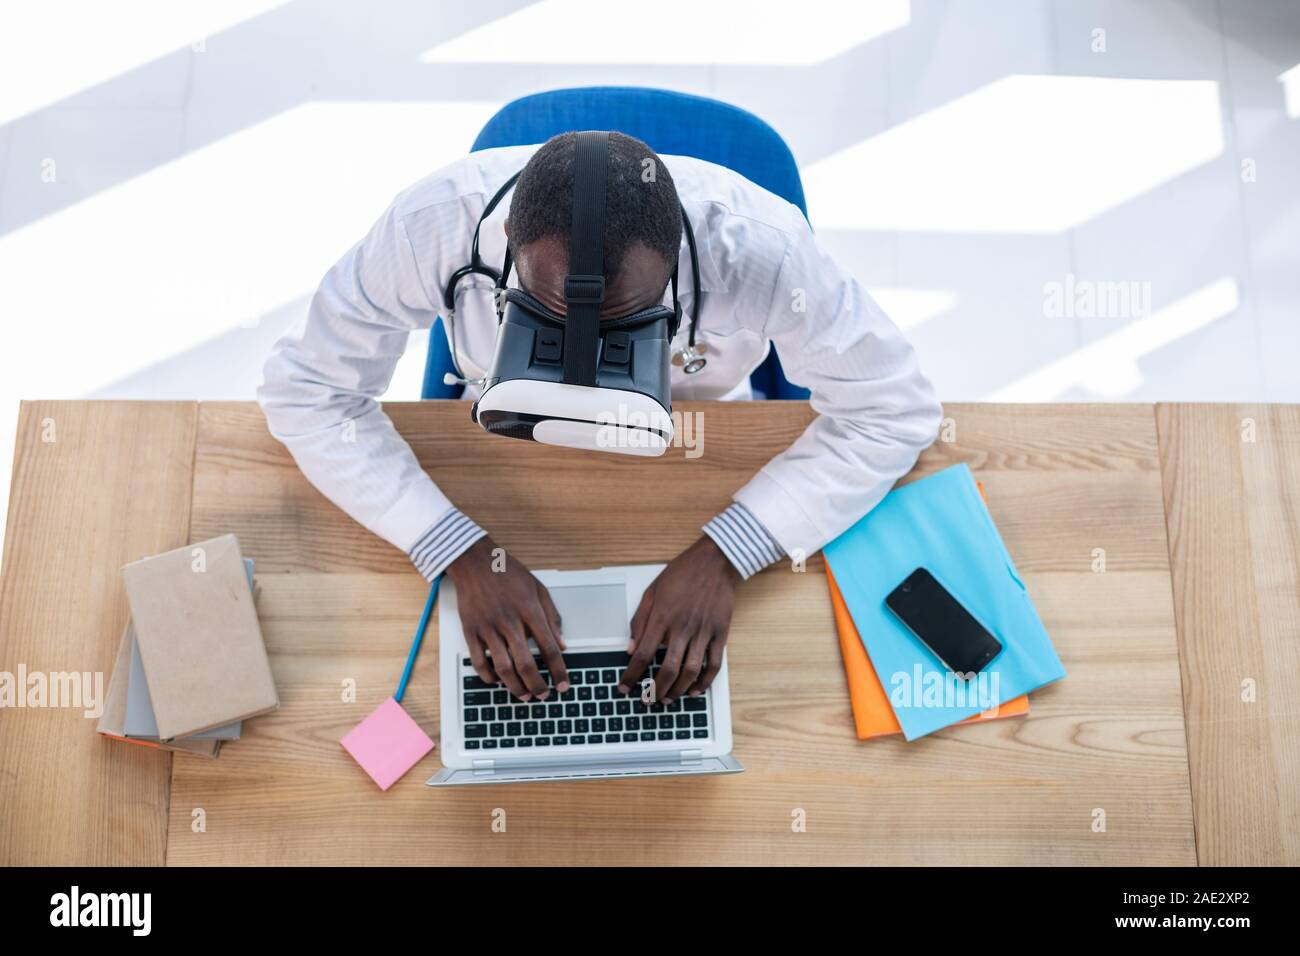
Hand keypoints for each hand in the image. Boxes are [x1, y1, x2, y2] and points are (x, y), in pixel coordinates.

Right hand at [445, 537, 567, 700]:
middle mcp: (509, 621)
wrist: (475, 561)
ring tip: (524, 695)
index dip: (559, 670)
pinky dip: (489, 677)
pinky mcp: (470, 630)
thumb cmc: (509, 573)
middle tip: (544, 696)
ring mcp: (487, 627)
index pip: (549, 648)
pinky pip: (479, 661)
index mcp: (529, 610)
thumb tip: (562, 644)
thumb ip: (552, 617)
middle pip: (526, 663)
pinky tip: (498, 681)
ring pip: (503, 667)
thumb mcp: (538, 589)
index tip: (564, 684)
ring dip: (515, 687)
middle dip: (537, 685)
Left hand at [617, 536, 739, 703]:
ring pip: (690, 670)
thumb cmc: (681, 574)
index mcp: (662, 616)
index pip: (642, 654)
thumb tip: (629, 648)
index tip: (625, 688)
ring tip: (668, 699)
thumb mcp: (651, 592)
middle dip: (655, 690)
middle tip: (648, 700)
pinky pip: (714, 664)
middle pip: (667, 668)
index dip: (631, 675)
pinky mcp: (720, 633)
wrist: (714, 561)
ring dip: (677, 690)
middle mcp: (682, 627)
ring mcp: (704, 631)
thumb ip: (639, 621)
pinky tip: (695, 690)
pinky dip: (704, 682)